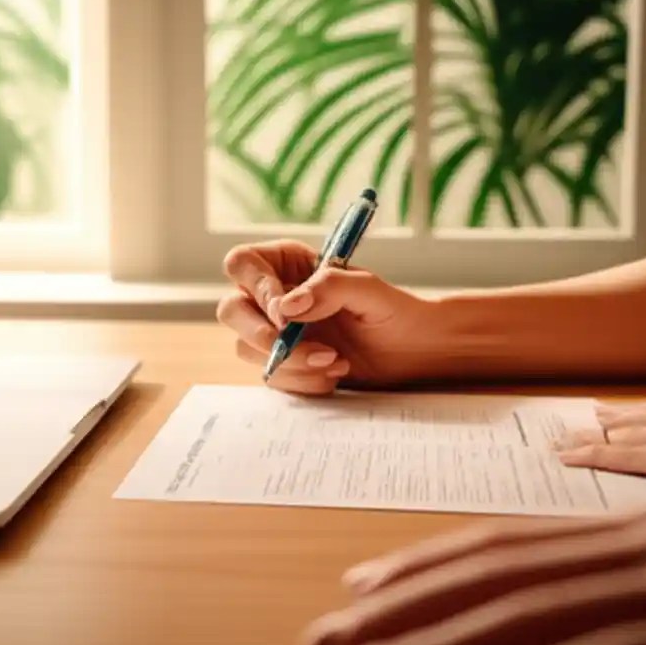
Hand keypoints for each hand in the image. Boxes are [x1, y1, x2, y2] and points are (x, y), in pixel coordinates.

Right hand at [217, 240, 441, 394]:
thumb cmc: (396, 311)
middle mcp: (275, 297)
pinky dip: (301, 380)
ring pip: (247, 348)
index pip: (243, 264)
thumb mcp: (370, 290)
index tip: (286, 312)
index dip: (256, 287)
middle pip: (231, 310)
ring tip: (333, 360)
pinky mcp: (286, 365)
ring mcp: (276, 333)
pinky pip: (272, 377)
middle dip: (260, 333)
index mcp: (289, 264)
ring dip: (288, 361)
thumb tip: (288, 306)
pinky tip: (334, 374)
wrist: (414, 352)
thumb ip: (331, 287)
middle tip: (293, 344)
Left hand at [303, 512, 645, 644]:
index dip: (426, 565)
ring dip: (439, 644)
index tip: (362, 585)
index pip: (504, 544)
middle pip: (496, 576)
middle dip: (403, 607)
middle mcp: (642, 545)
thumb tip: (556, 575)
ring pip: (530, 615)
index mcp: (636, 526)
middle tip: (330, 634)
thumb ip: (634, 555)